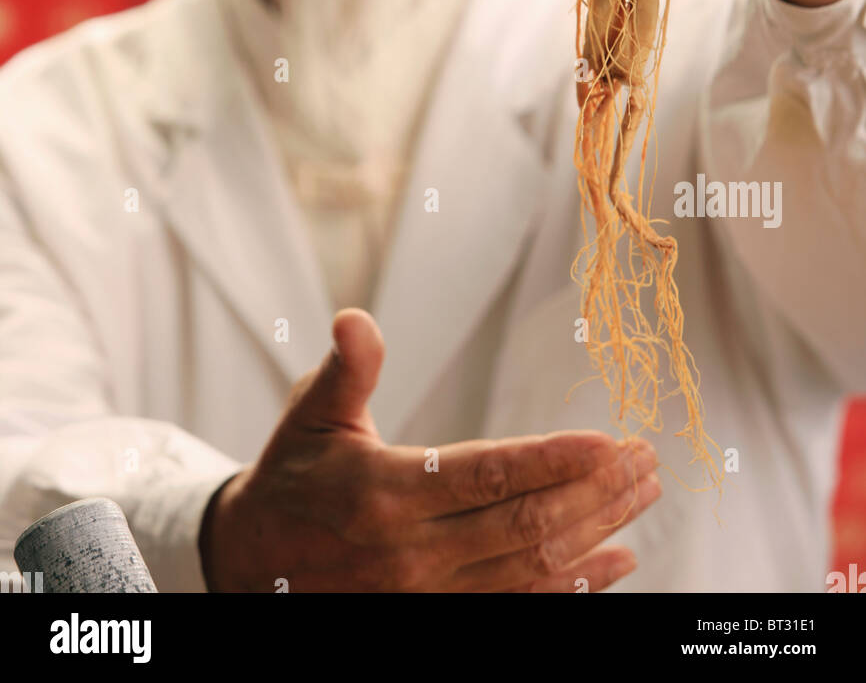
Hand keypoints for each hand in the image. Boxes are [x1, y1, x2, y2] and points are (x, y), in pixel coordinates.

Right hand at [199, 309, 660, 592]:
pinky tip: (616, 559)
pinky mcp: (438, 615)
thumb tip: (354, 318)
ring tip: (642, 494)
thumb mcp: (310, 412)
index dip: (553, 459)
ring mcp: (429, 594)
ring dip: (597, 530)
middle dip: (596, 491)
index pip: (487, 475)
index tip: (607, 440)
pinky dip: (575, 585)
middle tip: (644, 459)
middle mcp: (413, 552)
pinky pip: (519, 604)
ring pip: (531, 566)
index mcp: (386, 491)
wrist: (253, 564)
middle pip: (525, 524)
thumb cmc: (292, 475)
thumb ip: (346, 367)